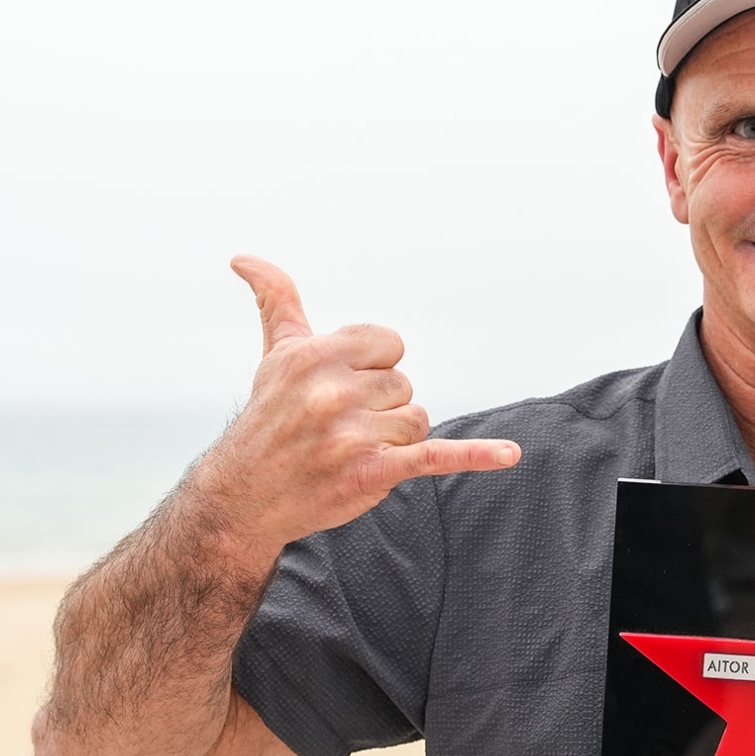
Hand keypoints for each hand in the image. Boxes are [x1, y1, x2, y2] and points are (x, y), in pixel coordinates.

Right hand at [187, 256, 520, 556]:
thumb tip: (244, 257)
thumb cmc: (269, 420)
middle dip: (379, 407)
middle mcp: (333, 391)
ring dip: (392, 439)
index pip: (390, 344)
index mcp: (315, 355)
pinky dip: (476, 456)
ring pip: (416, 421)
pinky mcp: (372, 472)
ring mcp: (352, 434)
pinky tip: (510, 454)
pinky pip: (437, 456)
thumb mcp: (275, 355)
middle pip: (404, 385)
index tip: (342, 387)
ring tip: (348, 451)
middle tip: (337, 428)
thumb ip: (277, 300)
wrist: (245, 498)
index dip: (374, 366)